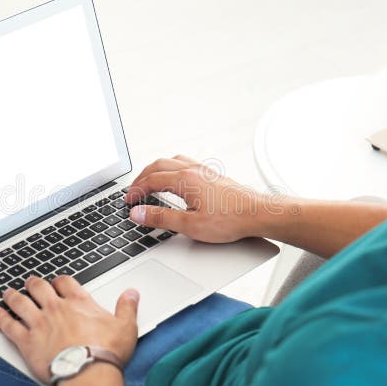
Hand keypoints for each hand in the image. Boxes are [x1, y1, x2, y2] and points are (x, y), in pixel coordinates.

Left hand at [0, 276, 138, 384]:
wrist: (86, 372)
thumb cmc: (106, 352)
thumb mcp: (126, 326)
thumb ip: (127, 307)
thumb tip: (132, 293)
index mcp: (78, 302)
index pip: (65, 282)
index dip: (60, 280)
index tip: (57, 282)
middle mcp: (56, 309)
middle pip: (39, 288)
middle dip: (33, 283)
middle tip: (30, 281)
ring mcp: (39, 323)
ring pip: (20, 302)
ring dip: (13, 296)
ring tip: (7, 292)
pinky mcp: (26, 341)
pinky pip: (9, 325)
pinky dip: (1, 317)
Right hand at [125, 155, 265, 242]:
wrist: (258, 214)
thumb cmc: (230, 219)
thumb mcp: (190, 224)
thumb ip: (160, 218)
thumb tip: (138, 213)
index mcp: (185, 180)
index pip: (151, 180)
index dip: (136, 191)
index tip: (128, 201)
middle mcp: (193, 170)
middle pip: (158, 166)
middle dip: (141, 177)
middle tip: (133, 191)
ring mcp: (204, 171)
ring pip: (171, 161)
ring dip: (155, 169)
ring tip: (148, 181)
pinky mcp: (212, 175)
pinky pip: (184, 163)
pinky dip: (170, 168)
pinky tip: (174, 178)